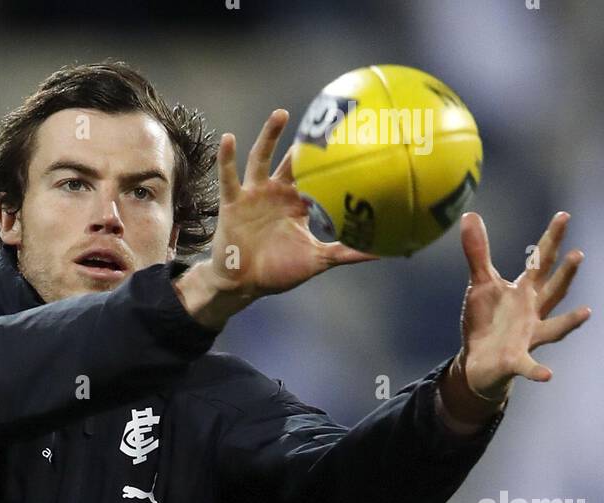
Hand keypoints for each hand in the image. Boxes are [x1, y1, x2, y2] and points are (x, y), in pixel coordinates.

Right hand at [206, 109, 379, 298]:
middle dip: (306, 140)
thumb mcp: (317, 260)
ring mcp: (254, 194)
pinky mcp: (233, 201)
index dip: (331, 157)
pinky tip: (229, 138)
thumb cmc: (278, 271)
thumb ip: (346, 252)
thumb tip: (382, 251)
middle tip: (324, 116)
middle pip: (292, 159)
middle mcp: (277, 192)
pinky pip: (229, 177)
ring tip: (281, 113)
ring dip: (269, 135)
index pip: (317, 175)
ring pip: (261, 158)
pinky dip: (226, 158)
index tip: (352, 136)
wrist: (243, 284)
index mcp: (298, 203)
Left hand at [455, 210, 590, 399]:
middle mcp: (533, 312)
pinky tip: (548, 375)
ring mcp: (528, 337)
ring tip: (585, 313)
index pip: (541, 261)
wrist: (478, 362)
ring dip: (568, 321)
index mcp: (525, 291)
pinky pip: (529, 366)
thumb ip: (477, 252)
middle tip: (577, 254)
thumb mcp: (480, 284)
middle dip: (565, 274)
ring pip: (553, 328)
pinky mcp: (516, 360)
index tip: (563, 215)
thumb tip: (470, 215)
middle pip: (553, 290)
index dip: (552, 238)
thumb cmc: (486, 320)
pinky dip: (537, 371)